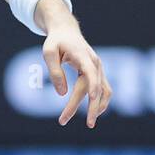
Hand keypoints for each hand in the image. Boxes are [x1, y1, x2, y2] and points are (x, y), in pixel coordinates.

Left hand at [41, 9, 110, 128]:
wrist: (67, 32)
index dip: (93, 85)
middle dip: (86, 107)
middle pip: (93, 88)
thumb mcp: (48, 52)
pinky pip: (105, 90)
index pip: (90, 72)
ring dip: (98, 107)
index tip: (92, 98)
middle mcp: (95, 63)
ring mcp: (99, 69)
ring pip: (105, 91)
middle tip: (66, 121)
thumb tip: (62, 94)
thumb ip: (54, 72)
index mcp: (83, 56)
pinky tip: (93, 112)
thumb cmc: (56, 42)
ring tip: (89, 122)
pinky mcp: (98, 73)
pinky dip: (101, 102)